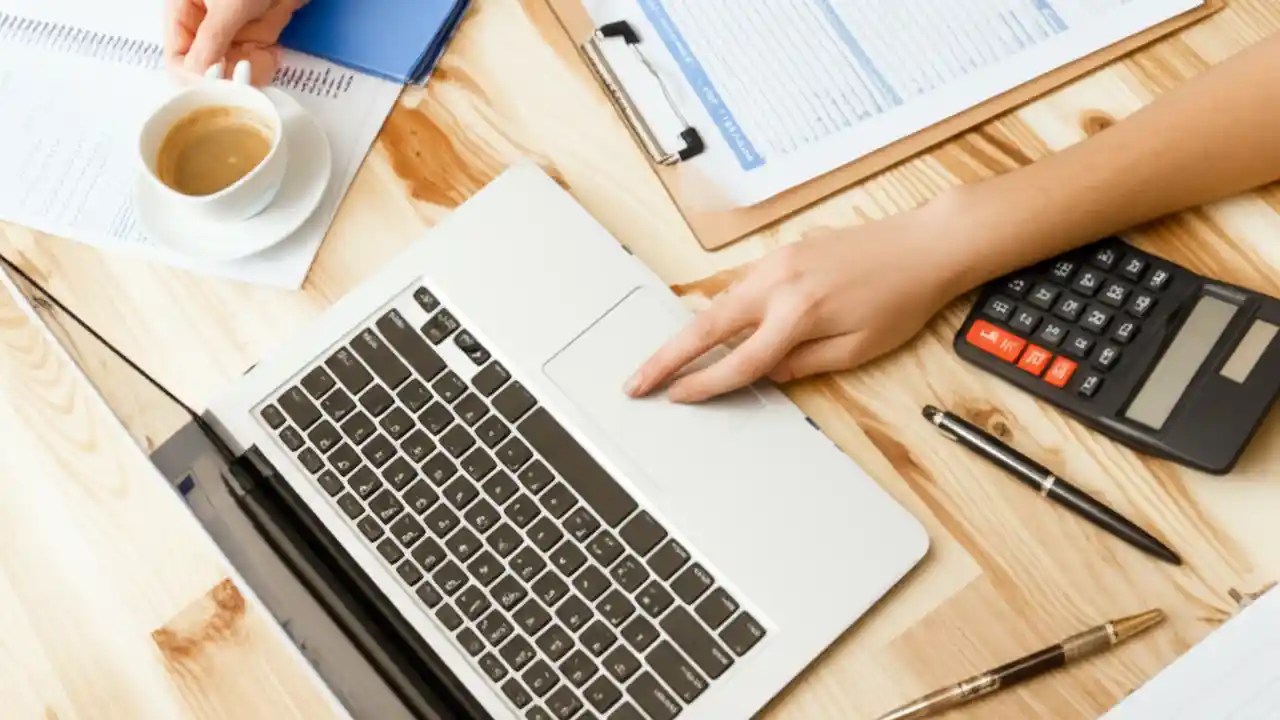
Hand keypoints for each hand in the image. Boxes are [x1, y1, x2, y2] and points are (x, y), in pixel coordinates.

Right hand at [165, 0, 306, 85]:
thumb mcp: (227, 6)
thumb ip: (211, 41)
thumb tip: (196, 75)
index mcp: (183, 12)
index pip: (177, 58)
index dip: (193, 78)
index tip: (214, 89)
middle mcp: (206, 26)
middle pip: (208, 70)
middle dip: (228, 78)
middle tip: (245, 79)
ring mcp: (233, 31)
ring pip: (236, 70)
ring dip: (252, 71)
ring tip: (265, 58)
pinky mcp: (258, 34)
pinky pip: (259, 60)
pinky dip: (267, 62)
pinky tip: (274, 54)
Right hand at [625, 203, 970, 402]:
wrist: (924, 245)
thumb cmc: (900, 299)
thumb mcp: (857, 349)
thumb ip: (803, 364)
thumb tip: (764, 375)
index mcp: (799, 313)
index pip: (740, 360)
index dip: (706, 383)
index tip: (677, 397)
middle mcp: (779, 283)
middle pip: (707, 325)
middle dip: (668, 356)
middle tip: (637, 380)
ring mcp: (777, 262)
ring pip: (719, 302)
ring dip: (689, 332)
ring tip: (662, 361)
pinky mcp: (782, 252)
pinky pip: (739, 286)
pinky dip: (718, 309)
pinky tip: (707, 327)